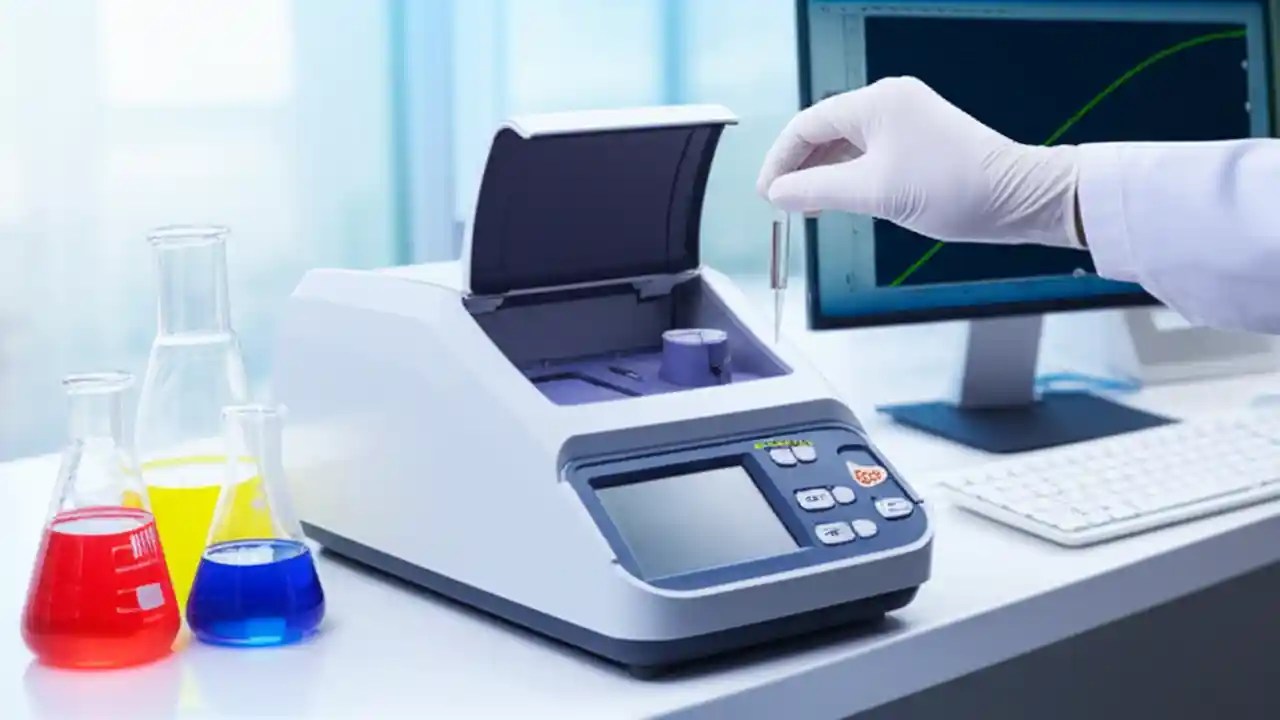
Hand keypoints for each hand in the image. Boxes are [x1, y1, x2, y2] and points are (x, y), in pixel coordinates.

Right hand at [757, 77, 1083, 247]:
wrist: (1018, 197)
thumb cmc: (953, 189)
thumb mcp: (875, 194)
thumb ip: (817, 191)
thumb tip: (777, 194)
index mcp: (876, 102)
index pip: (807, 125)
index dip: (780, 161)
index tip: (766, 194)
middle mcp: (890, 100)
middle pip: (824, 130)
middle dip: (799, 167)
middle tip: (781, 203)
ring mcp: (907, 118)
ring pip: (846, 143)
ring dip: (823, 173)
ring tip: (806, 206)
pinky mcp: (920, 138)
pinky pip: (869, 151)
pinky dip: (848, 174)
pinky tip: (839, 198)